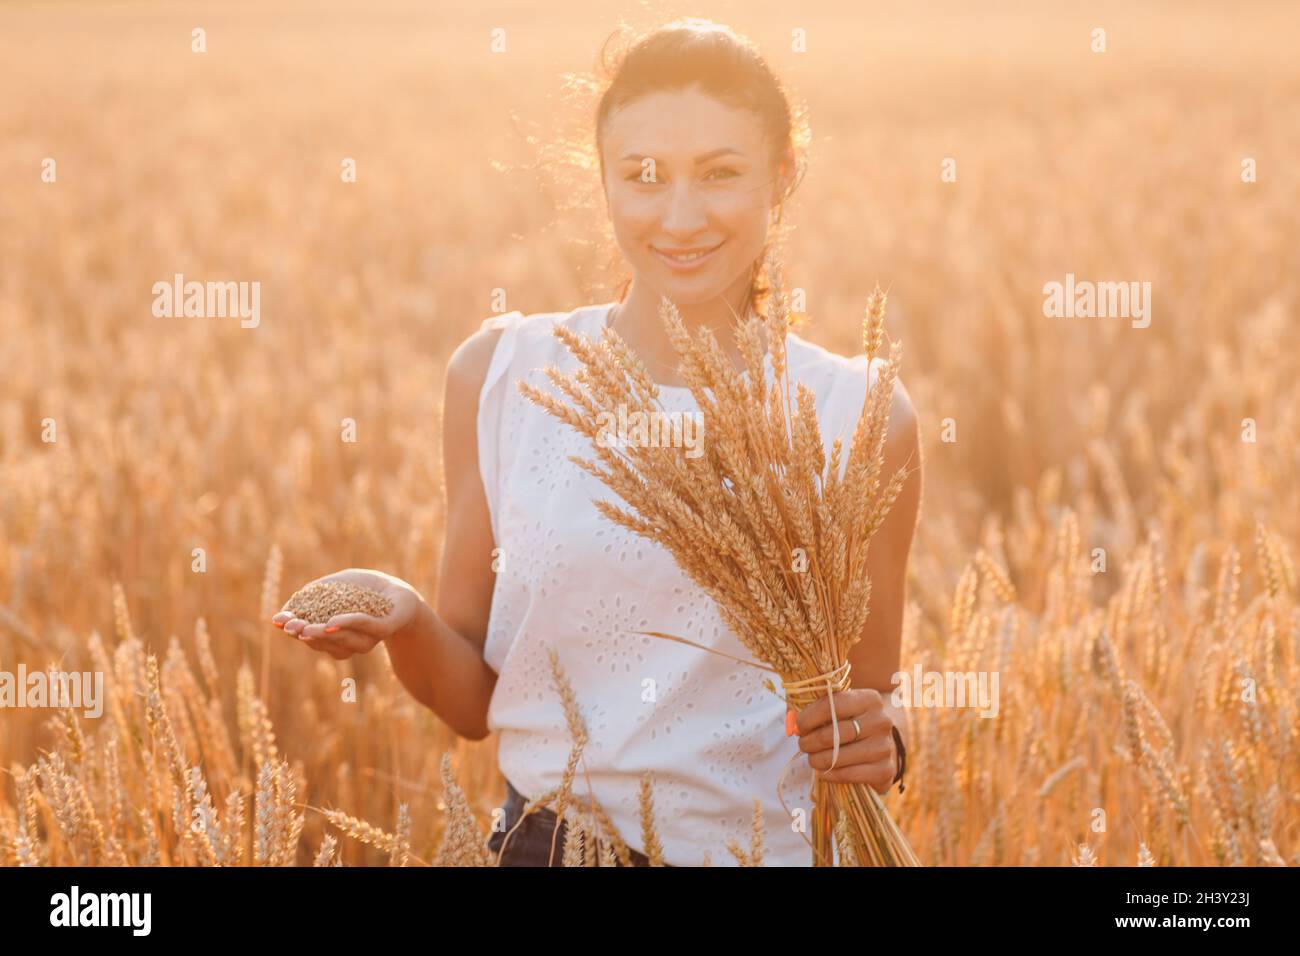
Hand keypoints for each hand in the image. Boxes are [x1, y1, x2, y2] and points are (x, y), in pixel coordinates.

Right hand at [270, 568, 420, 659]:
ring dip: (324, 634)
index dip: (294, 630)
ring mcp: (369, 638)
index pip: (312, 637)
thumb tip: (283, 611)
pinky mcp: (386, 628)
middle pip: (326, 643)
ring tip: (308, 627)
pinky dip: (349, 624)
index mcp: (335, 635)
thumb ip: (311, 597)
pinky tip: (334, 621)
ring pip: (345, 642)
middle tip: (291, 627)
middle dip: (306, 634)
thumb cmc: (362, 589)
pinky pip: (368, 628)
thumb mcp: (332, 587)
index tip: (278, 621)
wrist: (398, 591)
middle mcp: (350, 642)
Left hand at [792, 688, 898, 792]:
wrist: (883, 749)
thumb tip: (792, 723)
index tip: (799, 726)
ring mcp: (885, 746)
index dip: (810, 716)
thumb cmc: (853, 726)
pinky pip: (849, 774)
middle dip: (810, 742)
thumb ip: (816, 711)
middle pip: (834, 733)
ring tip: (812, 759)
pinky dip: (831, 775)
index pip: (833, 704)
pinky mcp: (885, 770)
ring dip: (817, 760)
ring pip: (839, 756)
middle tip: (803, 745)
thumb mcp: (840, 712)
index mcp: (869, 699)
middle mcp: (881, 721)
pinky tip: (824, 773)